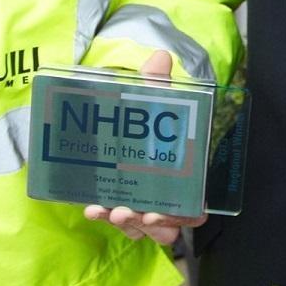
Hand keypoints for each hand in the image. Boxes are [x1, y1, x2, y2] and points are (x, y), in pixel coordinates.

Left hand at [82, 51, 208, 245]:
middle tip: (123, 211)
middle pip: (165, 227)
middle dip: (145, 225)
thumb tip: (160, 56)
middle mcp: (169, 198)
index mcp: (187, 178)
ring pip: (141, 229)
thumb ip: (156, 83)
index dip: (180, 217)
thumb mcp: (152, 101)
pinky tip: (91, 208)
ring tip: (107, 210)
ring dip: (125, 224)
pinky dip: (105, 217)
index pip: (193, 210)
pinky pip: (120, 222)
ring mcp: (145, 206)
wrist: (121, 124)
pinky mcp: (124, 207)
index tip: (155, 212)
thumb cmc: (148, 118)